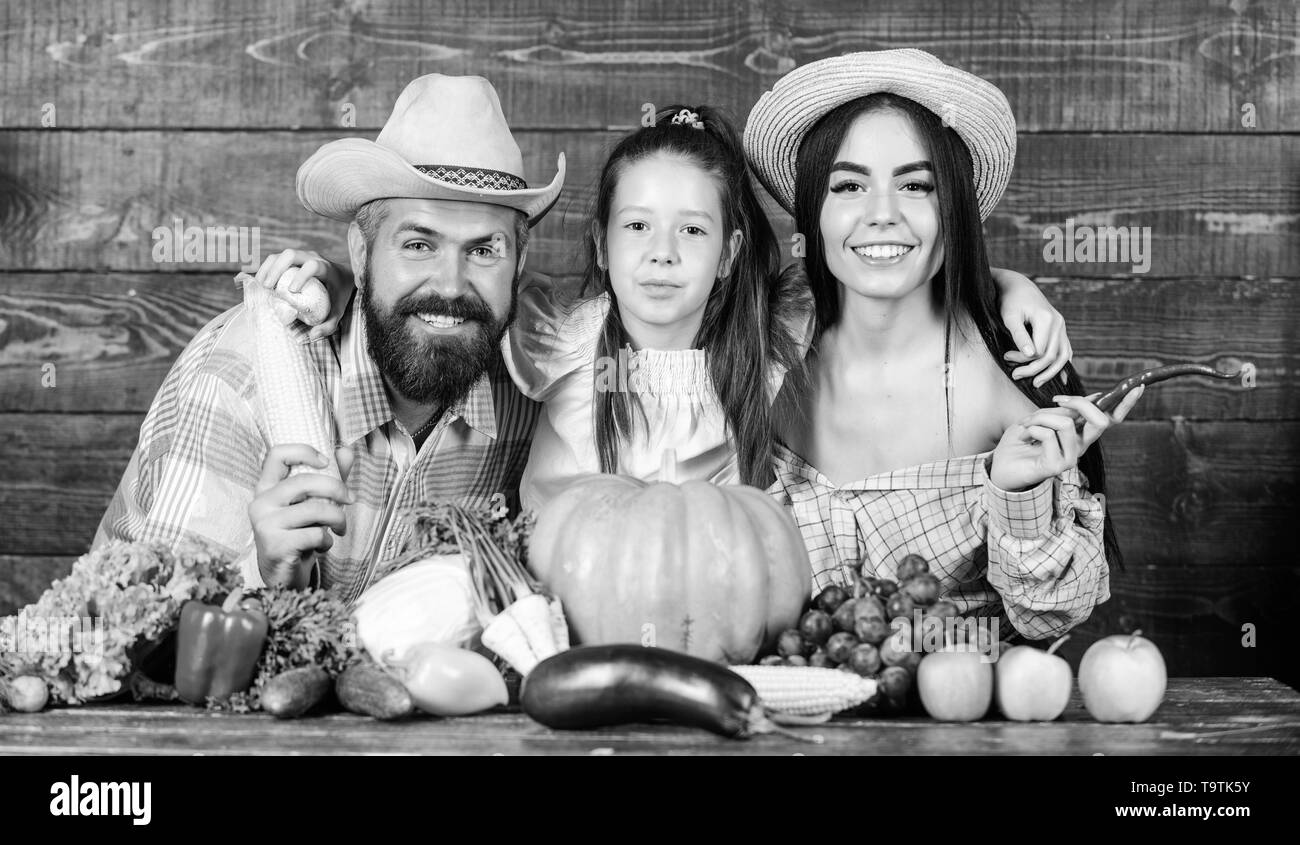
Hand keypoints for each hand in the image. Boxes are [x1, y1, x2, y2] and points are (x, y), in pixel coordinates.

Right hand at [249, 444, 355, 588]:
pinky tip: (321, 546)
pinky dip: (327, 541)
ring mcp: (265, 524)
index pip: (277, 455)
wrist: (283, 576)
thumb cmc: (299, 535)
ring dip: (337, 519)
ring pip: (315, 509)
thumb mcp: (312, 504)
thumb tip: (345, 450)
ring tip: (339, 528)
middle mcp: (261, 503)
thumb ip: (328, 478)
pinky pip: (314, 534)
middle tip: (350, 499)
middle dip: (337, 488)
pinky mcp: (275, 545)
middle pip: (305, 481)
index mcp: (266, 488)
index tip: (326, 461)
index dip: (303, 451)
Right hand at [252, 249, 352, 340]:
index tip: (292, 290)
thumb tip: (312, 336)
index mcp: (326, 268)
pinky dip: (266, 268)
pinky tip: (260, 282)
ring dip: (267, 268)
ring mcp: (301, 255)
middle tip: (268, 287)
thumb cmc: (339, 295)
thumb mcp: (339, 311)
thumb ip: (328, 325)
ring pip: (280, 255)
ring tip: (260, 286)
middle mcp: (312, 257)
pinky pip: (276, 259)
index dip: (301, 276)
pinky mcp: (293, 258)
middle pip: (291, 254)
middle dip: (276, 269)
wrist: (342, 278)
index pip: (312, 265)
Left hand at [989, 386, 1143, 491]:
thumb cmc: (1021, 441)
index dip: (1125, 404)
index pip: (1110, 419)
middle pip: (1101, 421)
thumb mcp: (1043, 418)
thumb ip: (1064, 410)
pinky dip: (1032, 428)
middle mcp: (1080, 447)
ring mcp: (1070, 458)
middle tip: (1056, 400)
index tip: (1137, 386)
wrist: (1000, 468)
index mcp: (1080, 434)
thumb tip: (1093, 397)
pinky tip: (1024, 435)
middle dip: (1080, 403)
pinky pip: (1049, 435)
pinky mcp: (1057, 466)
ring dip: (1041, 416)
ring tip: (1026, 425)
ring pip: (1067, 423)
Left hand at [992, 267, 1072, 387]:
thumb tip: (1031, 355)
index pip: (1039, 351)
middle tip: (1015, 375)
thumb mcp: (1010, 317)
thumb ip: (1019, 335)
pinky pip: (1066, 351)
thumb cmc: (1010, 301)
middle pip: (1052, 356)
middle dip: (1034, 370)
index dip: (1023, 359)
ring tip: (1036, 383)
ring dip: (1051, 372)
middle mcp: (1059, 324)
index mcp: (1047, 319)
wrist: (1019, 287)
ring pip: (1063, 356)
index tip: (1007, 358)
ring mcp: (1062, 327)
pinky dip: (1062, 365)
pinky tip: (1058, 378)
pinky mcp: (1061, 330)